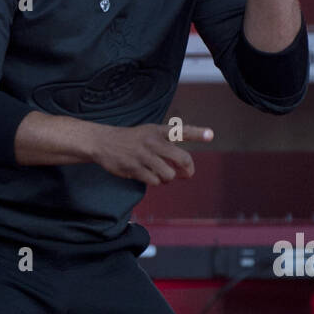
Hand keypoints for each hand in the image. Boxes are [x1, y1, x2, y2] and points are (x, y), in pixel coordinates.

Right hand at [90, 121, 212, 184]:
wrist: (103, 142)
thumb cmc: (132, 140)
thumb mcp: (150, 133)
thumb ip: (168, 145)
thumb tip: (185, 167)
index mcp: (158, 131)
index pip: (181, 131)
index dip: (198, 133)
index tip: (211, 134)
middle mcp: (153, 141)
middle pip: (182, 159)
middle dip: (188, 170)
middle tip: (186, 174)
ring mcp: (143, 155)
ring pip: (169, 175)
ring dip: (168, 178)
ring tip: (162, 174)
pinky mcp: (135, 168)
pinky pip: (154, 182)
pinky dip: (155, 182)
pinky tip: (148, 176)